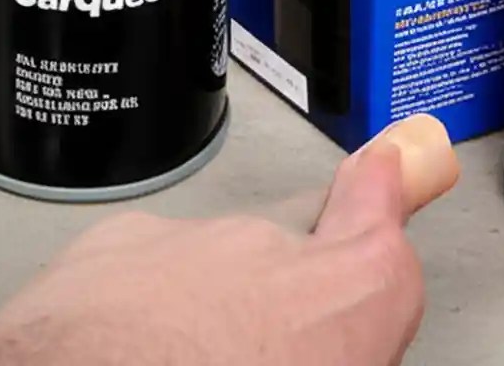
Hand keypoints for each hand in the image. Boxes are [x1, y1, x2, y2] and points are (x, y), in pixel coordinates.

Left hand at [0, 115, 459, 364]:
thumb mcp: (330, 355)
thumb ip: (334, 329)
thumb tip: (320, 335)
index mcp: (347, 297)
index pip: (385, 222)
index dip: (387, 186)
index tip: (392, 158)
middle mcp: (277, 254)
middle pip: (282, 266)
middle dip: (260, 310)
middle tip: (235, 362)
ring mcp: (199, 241)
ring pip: (205, 271)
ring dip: (190, 313)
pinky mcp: (123, 240)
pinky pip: (141, 268)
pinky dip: (131, 304)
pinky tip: (112, 353)